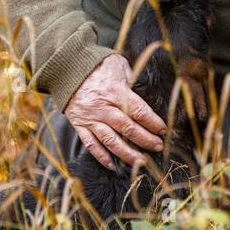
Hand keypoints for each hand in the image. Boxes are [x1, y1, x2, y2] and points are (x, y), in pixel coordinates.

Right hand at [64, 55, 168, 170]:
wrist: (66, 67)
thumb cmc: (96, 64)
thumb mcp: (117, 64)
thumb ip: (132, 77)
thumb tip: (146, 90)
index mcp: (115, 91)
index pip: (139, 111)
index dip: (153, 123)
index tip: (163, 130)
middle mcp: (103, 107)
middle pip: (128, 128)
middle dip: (146, 140)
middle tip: (158, 146)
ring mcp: (90, 118)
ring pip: (111, 141)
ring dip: (127, 153)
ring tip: (141, 162)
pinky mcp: (80, 124)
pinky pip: (91, 144)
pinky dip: (101, 156)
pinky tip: (112, 165)